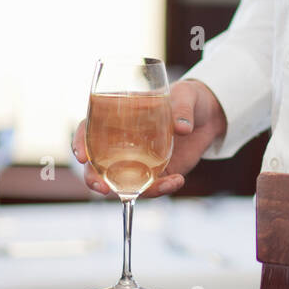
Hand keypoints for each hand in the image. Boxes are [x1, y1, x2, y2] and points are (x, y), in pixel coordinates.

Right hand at [72, 78, 227, 197]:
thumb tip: (182, 128)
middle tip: (102, 188)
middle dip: (94, 178)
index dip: (80, 142)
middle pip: (96, 163)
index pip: (88, 128)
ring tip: (150, 190)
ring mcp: (137, 161)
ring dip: (127, 192)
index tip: (81, 156)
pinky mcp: (155, 173)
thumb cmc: (189, 98)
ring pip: (119, 182)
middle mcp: (121, 142)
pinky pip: (150, 187)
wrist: (209, 116)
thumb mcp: (186, 96)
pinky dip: (161, 189)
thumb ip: (182, 109)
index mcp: (118, 117)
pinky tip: (178, 180)